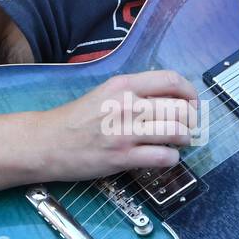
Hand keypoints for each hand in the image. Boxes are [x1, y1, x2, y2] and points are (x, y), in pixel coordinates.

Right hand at [35, 69, 200, 180]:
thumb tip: (170, 99)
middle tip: (187, 127)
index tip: (191, 104)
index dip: (190, 93)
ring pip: (177, 132)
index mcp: (123, 85)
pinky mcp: (122, 157)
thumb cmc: (76, 119)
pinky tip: (164, 157)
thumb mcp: (105, 94)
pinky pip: (164, 157)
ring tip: (178, 142)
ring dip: (184, 139)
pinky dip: (172, 159)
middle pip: (180, 108)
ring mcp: (125, 132)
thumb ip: (135, 93)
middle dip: (191, 120)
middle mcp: (127, 105)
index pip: (172, 80)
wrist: (47, 143)